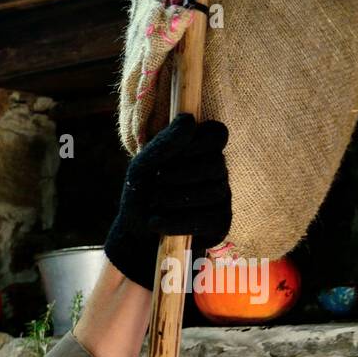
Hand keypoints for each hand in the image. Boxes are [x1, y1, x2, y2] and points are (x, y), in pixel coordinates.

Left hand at [104, 114, 231, 289]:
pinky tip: (156, 223)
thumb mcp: (142, 167)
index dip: (197, 143)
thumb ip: (162, 144)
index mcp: (200, 150)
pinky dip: (176, 221)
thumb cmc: (140, 194)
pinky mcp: (221, 222)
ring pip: (212, 192)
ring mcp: (222, 196)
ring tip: (154, 205)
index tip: (172, 155)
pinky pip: (206, 219)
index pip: (217, 134)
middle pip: (214, 164)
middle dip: (178, 175)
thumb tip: (189, 121)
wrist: (135, 235)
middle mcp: (217, 170)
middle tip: (156, 183)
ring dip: (173, 199)